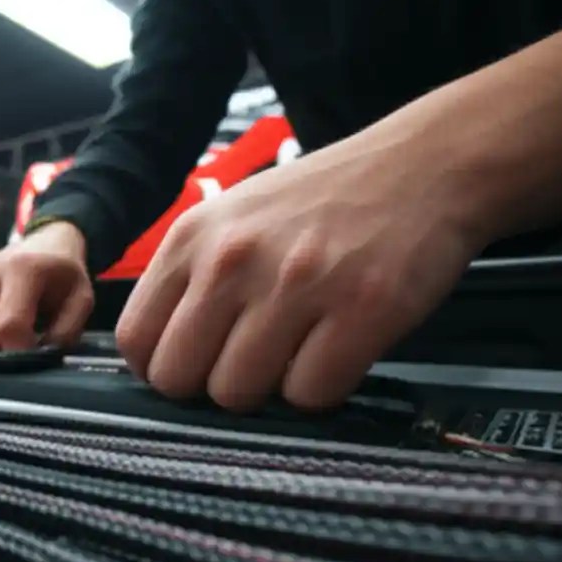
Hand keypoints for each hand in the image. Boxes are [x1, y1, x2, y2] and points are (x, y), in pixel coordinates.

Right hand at [0, 221, 94, 350]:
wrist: (46, 244)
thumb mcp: (82, 300)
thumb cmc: (64, 274)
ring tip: (18, 326)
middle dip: (10, 349)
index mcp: (22, 269)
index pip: (8, 327)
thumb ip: (66, 332)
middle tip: (30, 337)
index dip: (22, 351)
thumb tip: (40, 357)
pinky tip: (2, 320)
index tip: (37, 350)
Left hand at [116, 140, 488, 410]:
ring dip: (268, 389)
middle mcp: (232, 260)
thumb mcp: (233, 218)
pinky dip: (323, 388)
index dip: (161, 367)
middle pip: (177, 378)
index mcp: (192, 237)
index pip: (135, 339)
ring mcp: (295, 285)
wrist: (426, 165)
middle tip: (252, 364)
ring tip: (299, 351)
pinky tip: (338, 351)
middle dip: (210, 385)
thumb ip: (191, 279)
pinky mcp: (360, 310)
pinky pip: (308, 395)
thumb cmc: (323, 202)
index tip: (195, 365)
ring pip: (237, 394)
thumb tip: (159, 361)